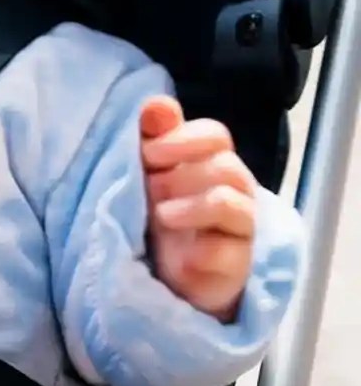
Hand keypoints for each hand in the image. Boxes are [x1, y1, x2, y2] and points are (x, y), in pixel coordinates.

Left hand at [141, 96, 256, 321]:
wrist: (166, 281)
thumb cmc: (160, 220)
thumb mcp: (148, 178)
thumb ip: (153, 139)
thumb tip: (154, 104)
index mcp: (210, 164)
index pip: (214, 136)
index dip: (184, 139)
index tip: (150, 151)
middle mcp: (232, 190)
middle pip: (225, 166)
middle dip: (182, 173)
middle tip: (149, 187)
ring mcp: (237, 229)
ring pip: (232, 202)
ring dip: (192, 206)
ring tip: (161, 216)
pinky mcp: (234, 265)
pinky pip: (229, 250)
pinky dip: (204, 250)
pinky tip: (183, 256)